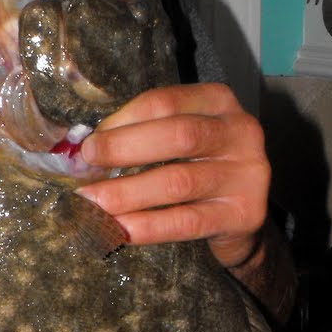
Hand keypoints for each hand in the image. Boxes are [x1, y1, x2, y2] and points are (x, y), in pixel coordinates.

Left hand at [76, 82, 268, 272]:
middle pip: (177, 135)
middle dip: (123, 150)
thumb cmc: (197, 166)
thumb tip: (83, 151)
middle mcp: (240, 131)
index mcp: (217, 101)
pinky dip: (148, 226)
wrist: (241, 215)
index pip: (164, 103)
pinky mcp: (245, 213)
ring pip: (178, 181)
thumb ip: (140, 135)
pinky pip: (187, 221)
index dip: (121, 121)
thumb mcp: (177, 140)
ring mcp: (248, 173)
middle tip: (86, 167)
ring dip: (126, 193)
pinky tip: (119, 230)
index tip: (88, 143)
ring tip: (91, 202)